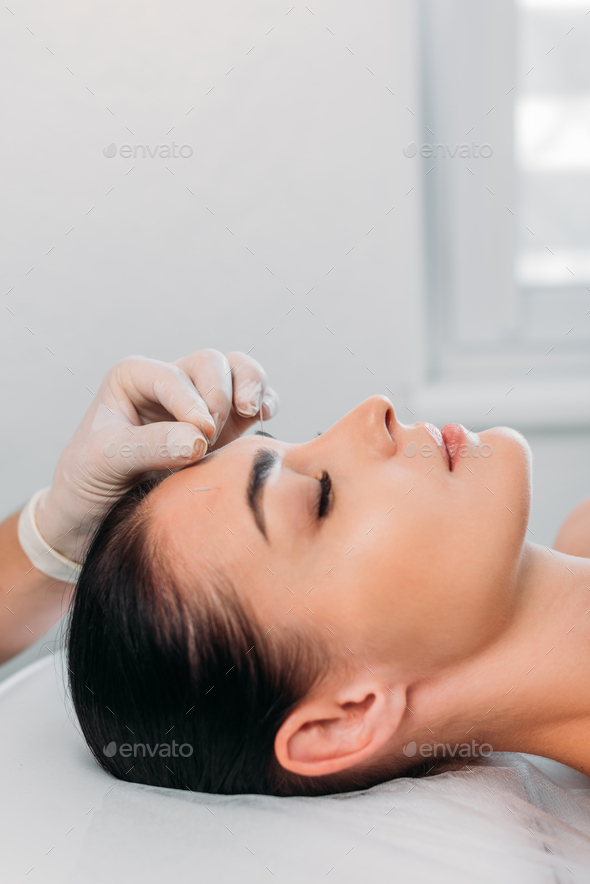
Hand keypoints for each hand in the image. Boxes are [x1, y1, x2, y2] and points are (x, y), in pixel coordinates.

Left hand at [35, 349, 278, 560]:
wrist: (97, 516)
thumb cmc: (90, 481)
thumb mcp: (106, 461)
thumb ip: (150, 447)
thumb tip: (199, 440)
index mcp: (134, 378)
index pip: (172, 377)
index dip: (191, 402)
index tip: (202, 436)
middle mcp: (170, 383)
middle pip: (210, 364)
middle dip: (219, 396)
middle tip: (212, 436)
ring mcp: (200, 403)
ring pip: (237, 371)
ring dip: (251, 387)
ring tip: (253, 412)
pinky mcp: (226, 427)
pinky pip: (254, 399)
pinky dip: (266, 402)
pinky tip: (265, 418)